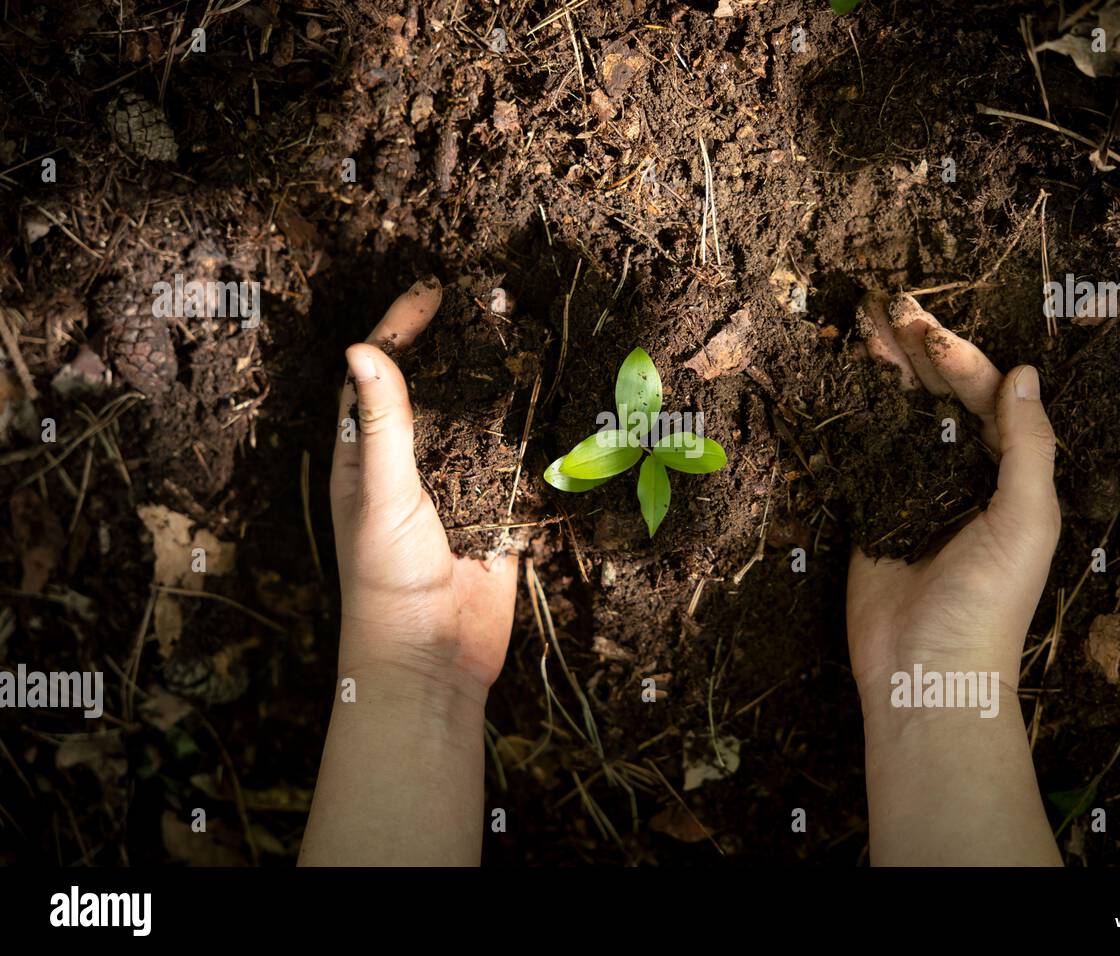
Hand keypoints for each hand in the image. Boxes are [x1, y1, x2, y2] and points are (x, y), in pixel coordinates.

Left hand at [330, 277, 517, 696]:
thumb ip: (381, 423)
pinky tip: (556, 405)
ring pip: (479, 427)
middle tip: (489, 305)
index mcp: (366, 458)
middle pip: (434, 394)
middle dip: (458, 350)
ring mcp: (457, 492)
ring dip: (500, 388)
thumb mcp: (380, 493)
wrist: (432, 660)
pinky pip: (518, 470)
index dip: (399, 331)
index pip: (378, 378)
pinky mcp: (498, 518)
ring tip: (526, 342)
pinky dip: (534, 439)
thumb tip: (361, 348)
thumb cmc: (386, 580)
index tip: (431, 292)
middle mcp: (411, 469)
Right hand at [849, 292, 1059, 711]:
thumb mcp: (1028, 519)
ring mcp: (914, 491)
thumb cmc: (990, 599)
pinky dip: (853, 419)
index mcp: (1009, 475)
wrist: (926, 671)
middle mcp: (964, 476)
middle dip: (916, 353)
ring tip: (860, 330)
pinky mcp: (870, 513)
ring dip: (883, 375)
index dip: (959, 359)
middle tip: (885, 307)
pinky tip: (839, 387)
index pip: (986, 397)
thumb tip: (1023, 372)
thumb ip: (1028, 446)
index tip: (923, 329)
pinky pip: (864, 454)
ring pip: (900, 418)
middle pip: (941, 398)